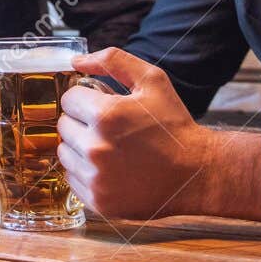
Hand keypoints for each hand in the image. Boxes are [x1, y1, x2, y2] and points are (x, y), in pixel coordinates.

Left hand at [57, 47, 260, 221]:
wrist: (197, 174)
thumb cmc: (174, 126)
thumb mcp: (152, 81)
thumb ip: (113, 60)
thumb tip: (76, 61)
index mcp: (105, 115)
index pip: (68, 99)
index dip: (86, 99)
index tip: (103, 105)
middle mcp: (95, 148)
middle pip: (63, 125)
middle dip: (82, 122)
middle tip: (109, 127)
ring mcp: (96, 178)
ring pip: (64, 152)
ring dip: (80, 146)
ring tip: (110, 147)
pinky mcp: (98, 201)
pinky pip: (73, 178)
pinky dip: (86, 171)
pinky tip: (111, 167)